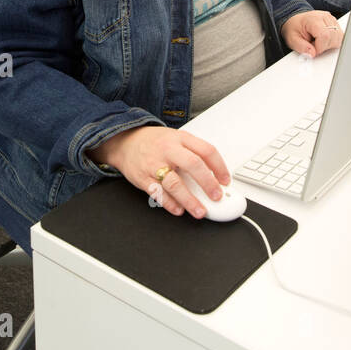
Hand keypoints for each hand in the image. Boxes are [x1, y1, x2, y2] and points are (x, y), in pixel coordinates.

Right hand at [92, 126, 230, 219]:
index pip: (206, 150)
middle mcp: (168, 150)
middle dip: (207, 183)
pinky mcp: (143, 178)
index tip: (225, 181)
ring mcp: (154, 164)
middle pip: (193, 164)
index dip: (219, 167)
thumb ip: (193, 153)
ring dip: (189, 200)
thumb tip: (215, 176)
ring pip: (174, 183)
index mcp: (181, 138)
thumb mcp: (176, 139)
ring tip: (199, 210)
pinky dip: (169, 204)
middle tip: (216, 196)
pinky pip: (158, 193)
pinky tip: (178, 209)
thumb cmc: (155, 143)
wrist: (125, 142)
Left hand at [280, 10, 344, 57]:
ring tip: (318, 42)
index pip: (325, 35)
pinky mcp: (335, 24)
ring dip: (329, 45)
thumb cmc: (294, 28)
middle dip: (324, 47)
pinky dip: (332, 42)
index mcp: (314, 19)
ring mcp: (332, 20)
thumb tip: (312, 54)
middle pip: (334, 37)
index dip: (320, 47)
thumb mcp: (292, 39)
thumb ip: (302, 47)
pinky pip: (340, 37)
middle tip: (314, 45)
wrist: (295, 21)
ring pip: (339, 38)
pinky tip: (323, 41)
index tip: (313, 50)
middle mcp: (325, 17)